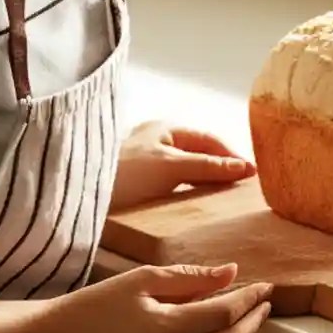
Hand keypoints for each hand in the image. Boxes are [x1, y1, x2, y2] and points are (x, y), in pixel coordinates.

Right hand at [36, 263, 273, 332]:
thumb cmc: (96, 305)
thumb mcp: (143, 279)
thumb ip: (191, 277)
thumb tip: (230, 272)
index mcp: (166, 329)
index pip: (225, 313)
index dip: (249, 298)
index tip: (265, 285)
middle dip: (253, 320)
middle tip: (264, 302)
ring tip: (249, 318)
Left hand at [112, 121, 256, 210]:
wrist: (81, 197)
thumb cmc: (126, 174)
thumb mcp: (173, 167)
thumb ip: (209, 166)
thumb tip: (244, 168)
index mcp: (164, 128)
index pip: (209, 139)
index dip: (231, 155)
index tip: (251, 174)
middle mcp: (156, 141)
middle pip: (198, 154)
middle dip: (220, 168)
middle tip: (241, 188)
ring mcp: (146, 163)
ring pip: (186, 170)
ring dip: (205, 181)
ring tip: (224, 198)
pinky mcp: (139, 184)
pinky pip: (173, 184)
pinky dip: (188, 191)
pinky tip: (196, 204)